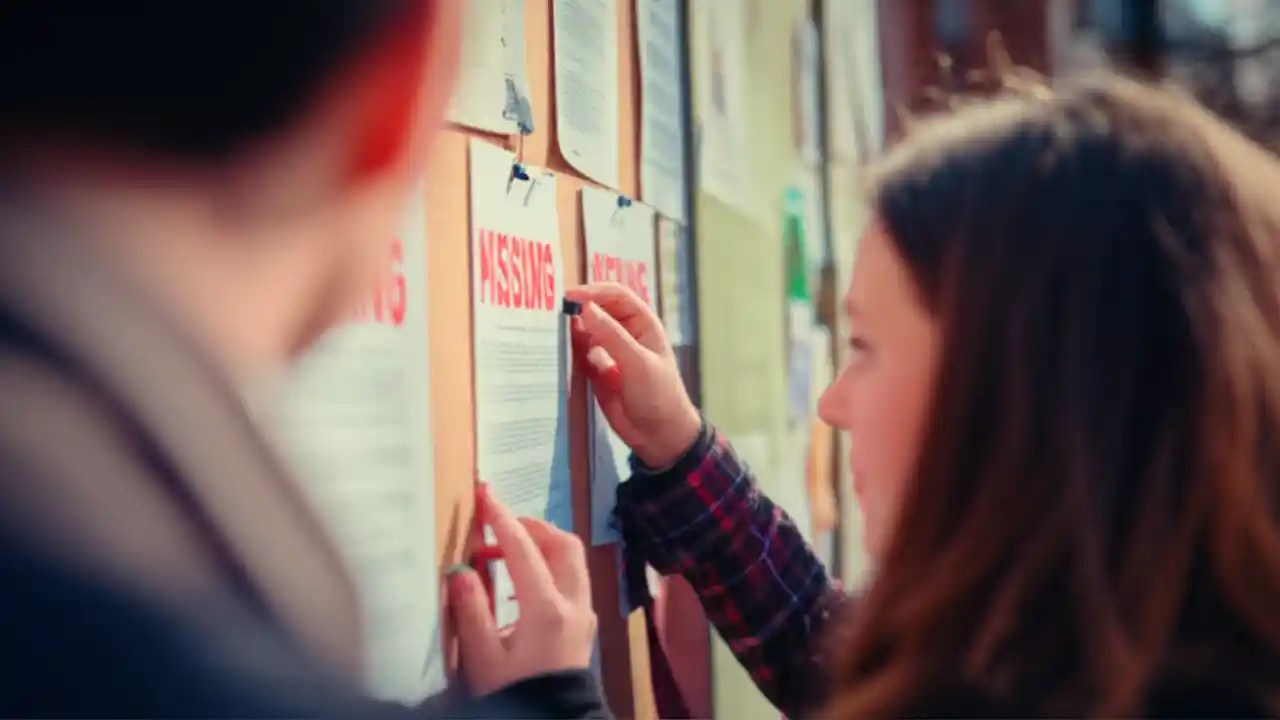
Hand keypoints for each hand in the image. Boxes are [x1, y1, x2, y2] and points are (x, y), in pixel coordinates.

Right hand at [448, 485, 595, 695]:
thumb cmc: (513, 695)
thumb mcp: (482, 659)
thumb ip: (471, 611)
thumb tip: (459, 571)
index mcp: (546, 610)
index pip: (524, 550)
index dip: (501, 519)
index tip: (485, 494)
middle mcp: (573, 604)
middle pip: (562, 544)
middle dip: (530, 526)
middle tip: (497, 524)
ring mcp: (584, 612)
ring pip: (572, 558)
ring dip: (542, 543)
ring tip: (505, 549)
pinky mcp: (584, 623)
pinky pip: (572, 577)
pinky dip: (549, 564)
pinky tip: (520, 579)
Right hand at [566, 283, 701, 468]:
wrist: (658, 435)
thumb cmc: (657, 394)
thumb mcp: (636, 363)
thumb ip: (611, 336)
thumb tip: (584, 309)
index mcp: (642, 323)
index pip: (616, 295)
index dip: (593, 291)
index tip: (570, 297)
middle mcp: (625, 332)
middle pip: (598, 308)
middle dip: (578, 306)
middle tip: (551, 309)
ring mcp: (609, 351)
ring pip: (586, 330)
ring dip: (570, 327)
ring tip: (546, 326)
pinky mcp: (597, 370)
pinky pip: (579, 353)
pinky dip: (567, 348)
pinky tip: (553, 347)